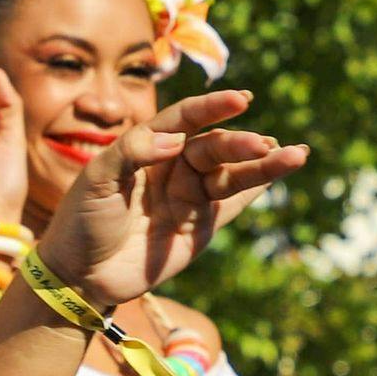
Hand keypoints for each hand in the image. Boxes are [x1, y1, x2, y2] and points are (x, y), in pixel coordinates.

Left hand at [40, 88, 306, 310]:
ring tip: (296, 155)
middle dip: (241, 144)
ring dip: (262, 165)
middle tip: (264, 144)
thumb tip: (175, 139)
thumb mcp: (96, 180)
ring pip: (231, 175)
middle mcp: (173, 168)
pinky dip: (255, 190)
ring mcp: (189, 199)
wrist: (80, 275)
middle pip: (214, 148)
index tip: (241, 100)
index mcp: (147, 148)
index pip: (184, 120)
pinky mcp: (199, 229)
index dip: (212, 108)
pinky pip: (232, 205)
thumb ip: (132, 152)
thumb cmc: (81, 220)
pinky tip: (279, 174)